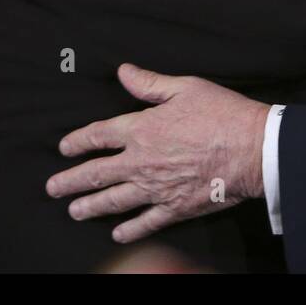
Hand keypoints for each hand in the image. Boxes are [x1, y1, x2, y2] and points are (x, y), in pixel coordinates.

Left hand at [45, 63, 269, 243]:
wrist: (253, 149)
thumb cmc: (222, 114)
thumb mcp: (185, 88)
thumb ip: (150, 84)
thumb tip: (123, 71)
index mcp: (142, 129)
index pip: (99, 135)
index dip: (77, 141)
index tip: (63, 148)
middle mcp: (141, 161)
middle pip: (96, 174)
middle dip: (70, 182)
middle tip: (52, 188)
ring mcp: (156, 188)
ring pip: (113, 201)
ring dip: (90, 207)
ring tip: (74, 212)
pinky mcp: (174, 207)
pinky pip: (145, 222)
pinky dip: (129, 229)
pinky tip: (117, 233)